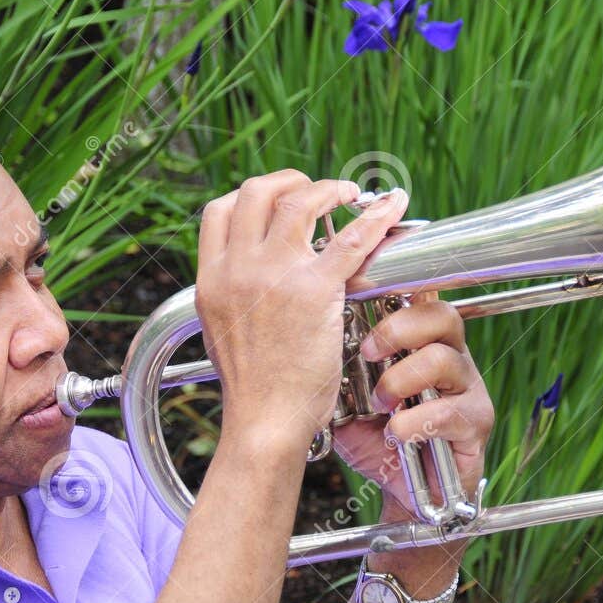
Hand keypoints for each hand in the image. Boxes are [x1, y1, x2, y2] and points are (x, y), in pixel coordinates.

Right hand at [195, 171, 406, 449]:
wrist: (264, 420)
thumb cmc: (252, 388)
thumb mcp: (220, 330)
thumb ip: (231, 294)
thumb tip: (248, 276)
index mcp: (210, 278)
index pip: (219, 211)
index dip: (250, 196)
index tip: (276, 200)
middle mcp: (236, 268)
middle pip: (257, 192)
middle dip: (290, 181)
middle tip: (316, 191)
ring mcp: (273, 276)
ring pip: (300, 201)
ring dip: (328, 188)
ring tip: (350, 194)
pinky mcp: (313, 291)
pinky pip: (350, 239)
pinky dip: (376, 215)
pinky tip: (392, 205)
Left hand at [330, 292, 495, 517]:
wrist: (405, 493)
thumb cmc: (379, 440)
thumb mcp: (347, 401)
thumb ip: (338, 370)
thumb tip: (314, 340)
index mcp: (422, 343)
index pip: (420, 297)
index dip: (396, 287)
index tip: (359, 290)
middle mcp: (451, 357)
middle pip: (440, 315)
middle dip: (397, 329)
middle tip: (366, 351)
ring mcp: (467, 388)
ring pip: (443, 360)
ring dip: (401, 380)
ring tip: (381, 405)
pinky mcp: (476, 422)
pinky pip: (448, 411)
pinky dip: (413, 422)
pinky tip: (394, 434)